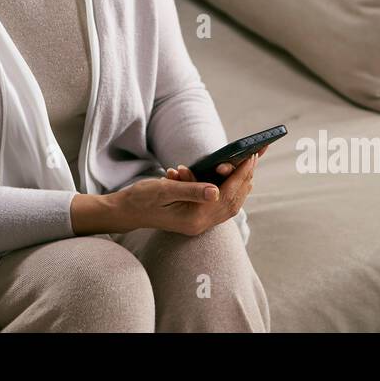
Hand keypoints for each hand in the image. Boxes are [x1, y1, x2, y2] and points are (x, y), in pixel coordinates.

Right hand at [112, 144, 266, 236]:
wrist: (125, 213)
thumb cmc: (141, 199)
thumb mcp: (164, 190)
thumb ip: (191, 190)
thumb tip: (217, 190)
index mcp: (194, 218)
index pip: (226, 194)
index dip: (241, 174)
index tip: (251, 156)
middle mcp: (200, 224)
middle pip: (233, 201)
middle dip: (245, 178)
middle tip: (254, 157)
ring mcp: (198, 224)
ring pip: (228, 204)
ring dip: (239, 185)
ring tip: (246, 166)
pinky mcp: (195, 219)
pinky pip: (218, 205)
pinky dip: (226, 190)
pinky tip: (225, 176)